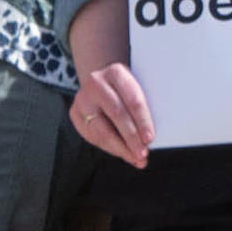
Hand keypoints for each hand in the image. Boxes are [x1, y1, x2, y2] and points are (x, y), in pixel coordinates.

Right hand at [67, 0, 155, 166]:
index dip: (143, 121)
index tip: (151, 138)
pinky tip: (123, 154)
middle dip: (132, 138)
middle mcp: (97, 83)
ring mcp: (82, 98)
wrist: (101, 80)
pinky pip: (92, 137)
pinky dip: (109, 148)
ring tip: (135, 158)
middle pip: (117, 115)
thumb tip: (157, 133)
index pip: (133, 99)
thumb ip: (145, 102)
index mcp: (116, 72)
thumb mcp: (137, 85)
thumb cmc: (127, 88)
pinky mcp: (74, 113)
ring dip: (121, 148)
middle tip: (143, 154)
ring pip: (102, 130)